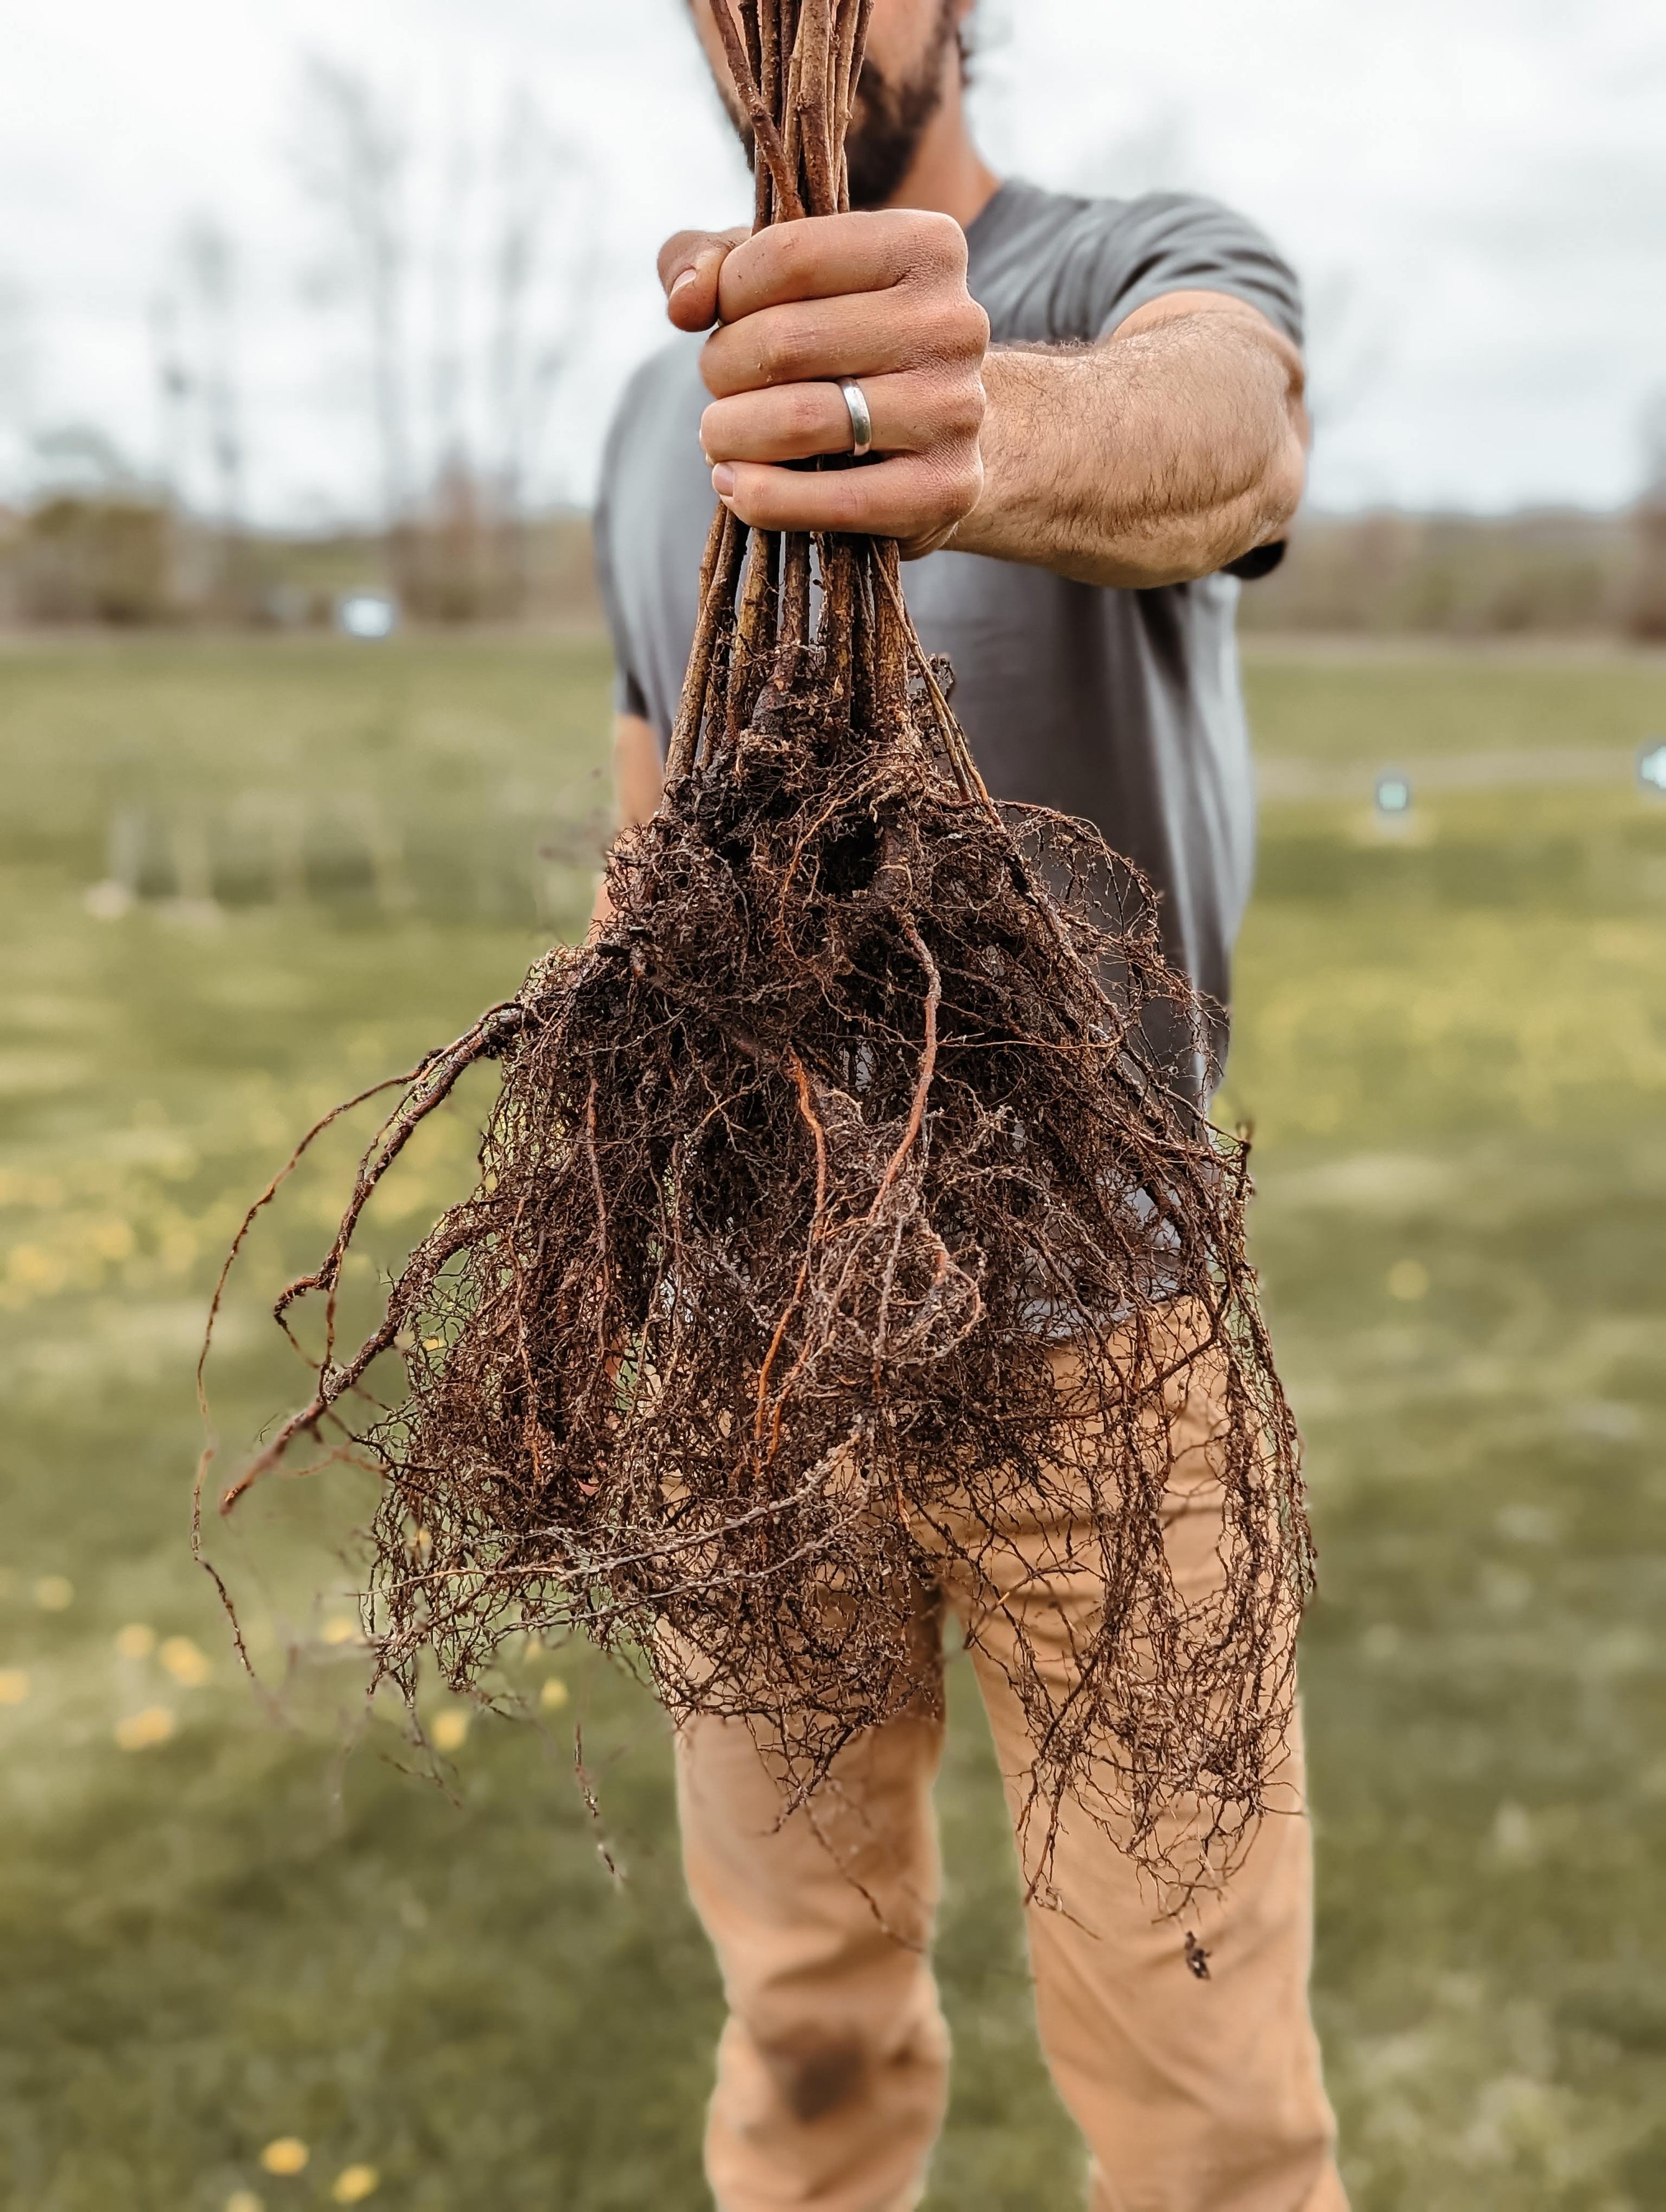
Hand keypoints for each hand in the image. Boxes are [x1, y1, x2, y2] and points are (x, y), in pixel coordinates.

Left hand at [658, 210, 988, 558]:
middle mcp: (953, 323)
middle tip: (720, 389)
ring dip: (730, 435)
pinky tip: (738, 487)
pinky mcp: (944, 490)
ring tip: (719, 439)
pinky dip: (762, 497)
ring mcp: (955, 410)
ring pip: (798, 421)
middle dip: (722, 370)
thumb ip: (715, 259)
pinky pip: (830, 500)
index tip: (724, 321)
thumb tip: (684, 302)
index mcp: (925, 246)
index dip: (728, 295)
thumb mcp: (789, 278)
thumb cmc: (851, 344)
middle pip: (785, 342)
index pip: (790, 255)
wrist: (945, 437)